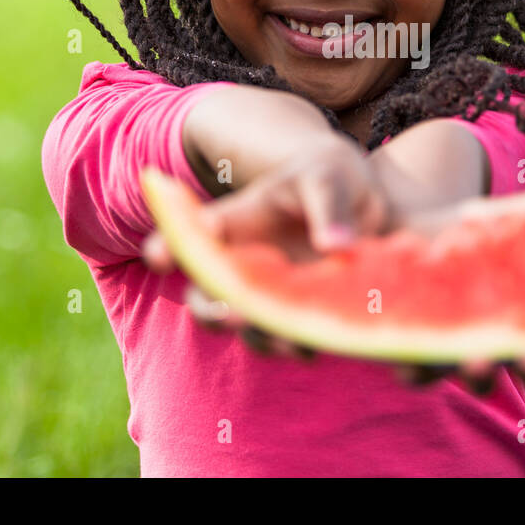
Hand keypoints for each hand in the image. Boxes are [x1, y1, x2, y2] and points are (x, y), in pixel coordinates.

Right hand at [143, 136, 390, 359]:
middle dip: (211, 309)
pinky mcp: (297, 311)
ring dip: (258, 335)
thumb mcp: (329, 177)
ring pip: (243, 322)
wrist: (366, 202)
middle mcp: (243, 259)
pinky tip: (310, 347)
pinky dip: (293, 345)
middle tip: (231, 315)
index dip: (170, 244)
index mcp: (238, 218)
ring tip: (285, 341)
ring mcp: (268, 289)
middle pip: (205, 292)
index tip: (158, 256)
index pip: (196, 231)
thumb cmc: (332, 177)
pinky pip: (283, 337)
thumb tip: (334, 247)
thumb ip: (328, 206)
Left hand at [385, 180, 524, 395]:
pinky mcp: (425, 341)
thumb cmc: (490, 221)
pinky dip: (420, 370)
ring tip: (476, 361)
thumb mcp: (522, 209)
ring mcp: (470, 344)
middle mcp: (510, 339)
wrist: (427, 221)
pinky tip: (414, 358)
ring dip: (481, 376)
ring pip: (481, 378)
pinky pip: (422, 370)